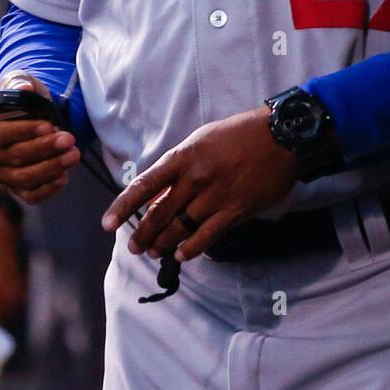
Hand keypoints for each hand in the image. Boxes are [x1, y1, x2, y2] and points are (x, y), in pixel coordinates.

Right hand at [0, 74, 80, 205]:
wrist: (29, 115)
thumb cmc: (22, 98)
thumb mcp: (20, 82)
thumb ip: (19, 82)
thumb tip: (24, 89)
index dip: (24, 131)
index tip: (48, 125)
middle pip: (12, 157)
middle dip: (44, 149)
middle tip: (69, 139)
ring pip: (21, 178)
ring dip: (50, 168)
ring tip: (73, 154)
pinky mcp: (14, 187)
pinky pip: (28, 195)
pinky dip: (47, 189)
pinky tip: (64, 176)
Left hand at [101, 107, 301, 261]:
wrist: (281, 136)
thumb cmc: (240, 135)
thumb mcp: (203, 140)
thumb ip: (181, 167)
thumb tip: (161, 194)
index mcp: (184, 156)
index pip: (145, 185)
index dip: (123, 206)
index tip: (108, 224)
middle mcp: (195, 177)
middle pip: (160, 213)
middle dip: (143, 234)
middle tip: (134, 247)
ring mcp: (216, 195)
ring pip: (180, 228)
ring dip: (163, 244)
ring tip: (154, 252)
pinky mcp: (235, 210)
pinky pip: (207, 236)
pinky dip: (191, 249)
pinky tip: (182, 255)